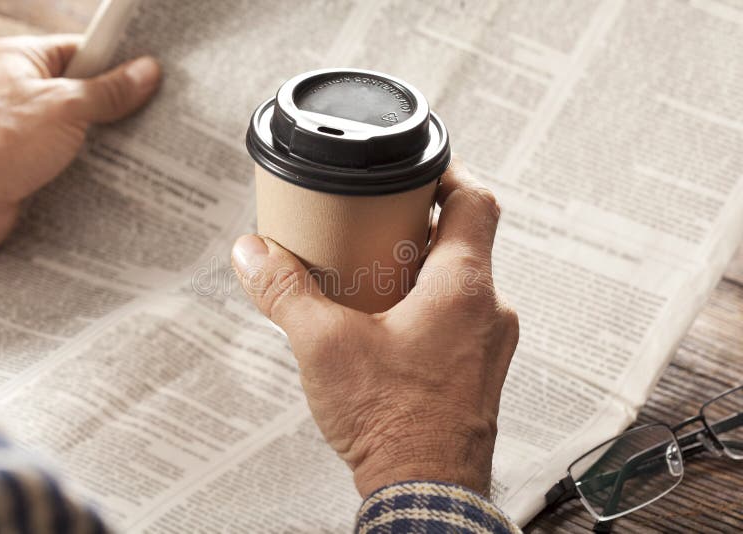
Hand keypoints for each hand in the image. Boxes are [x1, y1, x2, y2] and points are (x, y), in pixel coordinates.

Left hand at [0, 34, 160, 255]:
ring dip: (108, 140)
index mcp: (21, 59)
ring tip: (148, 146)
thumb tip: (148, 71)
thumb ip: (108, 91)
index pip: (81, 50)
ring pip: (80, 129)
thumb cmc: (0, 141)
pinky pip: (71, 158)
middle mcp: (20, 91)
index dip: (117, 61)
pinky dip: (93, 166)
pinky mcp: (29, 163)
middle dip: (118, 105)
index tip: (153, 74)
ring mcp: (25, 129)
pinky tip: (121, 174)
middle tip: (158, 113)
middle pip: (84, 91)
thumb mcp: (65, 107)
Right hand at [231, 160, 518, 497]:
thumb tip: (252, 253)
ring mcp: (490, 345)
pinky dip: (429, 308)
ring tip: (375, 273)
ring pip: (462, 283)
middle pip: (466, 240)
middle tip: (377, 223)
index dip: (449, 173)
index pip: (476, 201)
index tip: (420, 168)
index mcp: (464, 288)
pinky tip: (388, 325)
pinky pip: (461, 320)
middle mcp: (490, 311)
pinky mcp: (479, 373)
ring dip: (423, 270)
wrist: (426, 493)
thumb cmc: (394, 424)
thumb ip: (285, 292)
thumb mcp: (324, 346)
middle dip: (420, 226)